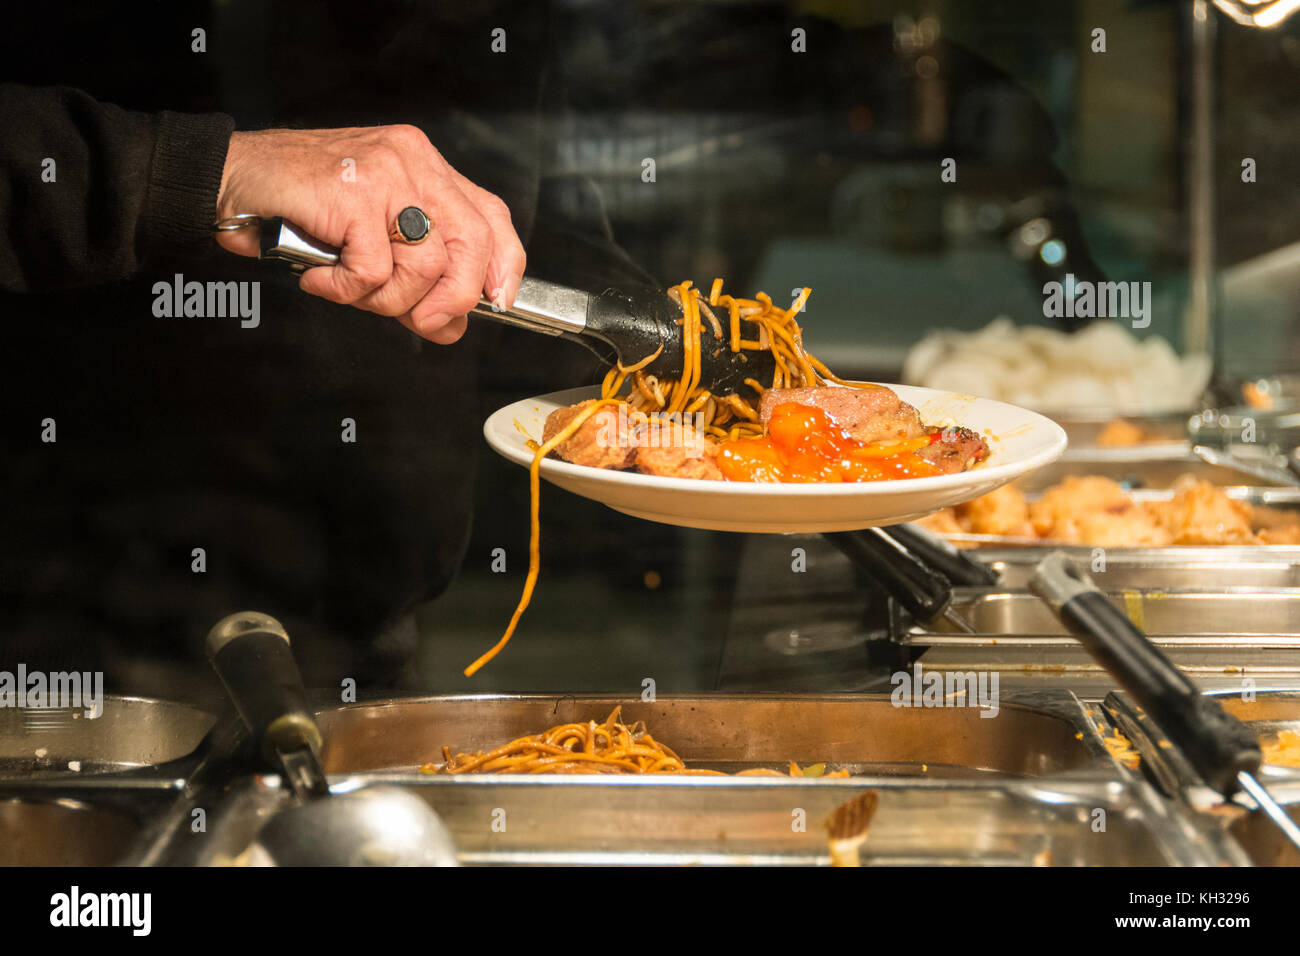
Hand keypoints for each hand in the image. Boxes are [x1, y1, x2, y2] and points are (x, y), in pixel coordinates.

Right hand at [215, 126, 525, 343]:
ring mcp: (386, 174)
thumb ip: (416, 274)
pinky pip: (373, 270)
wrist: (230, 175)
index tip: (496, 301)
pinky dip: (345, 290)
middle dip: (453, 298)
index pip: (491, 215)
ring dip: (388, 298)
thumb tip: (451, 324)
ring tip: (351, 289)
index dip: (503, 264)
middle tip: (423, 322)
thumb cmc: (297, 204)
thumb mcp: (371, 237)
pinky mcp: (354, 195)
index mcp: (425, 166)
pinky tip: (320, 278)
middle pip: (473, 242)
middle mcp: (413, 161)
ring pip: (426, 264)